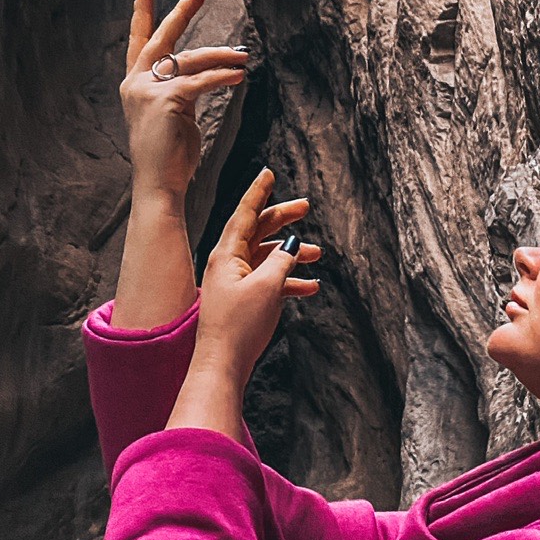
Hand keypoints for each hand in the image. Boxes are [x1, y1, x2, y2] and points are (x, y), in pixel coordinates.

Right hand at [121, 0, 248, 198]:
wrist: (159, 185)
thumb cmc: (170, 156)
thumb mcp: (173, 114)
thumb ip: (179, 89)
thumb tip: (202, 72)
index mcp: (134, 86)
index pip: (138, 42)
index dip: (141, 14)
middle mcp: (136, 84)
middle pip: (161, 38)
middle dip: (181, 12)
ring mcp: (148, 91)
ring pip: (190, 60)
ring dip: (220, 55)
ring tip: (243, 55)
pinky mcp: (167, 100)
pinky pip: (201, 80)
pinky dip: (222, 76)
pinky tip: (239, 75)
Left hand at [187, 170, 321, 392]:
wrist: (222, 366)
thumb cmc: (239, 326)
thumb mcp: (267, 287)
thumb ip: (283, 260)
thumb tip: (293, 245)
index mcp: (227, 254)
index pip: (246, 214)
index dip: (258, 192)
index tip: (268, 173)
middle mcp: (229, 264)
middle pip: (258, 232)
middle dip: (283, 220)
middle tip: (305, 207)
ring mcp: (236, 283)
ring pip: (267, 257)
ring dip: (292, 254)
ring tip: (318, 255)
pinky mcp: (244, 301)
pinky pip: (269, 282)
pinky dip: (289, 281)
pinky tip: (310, 288)